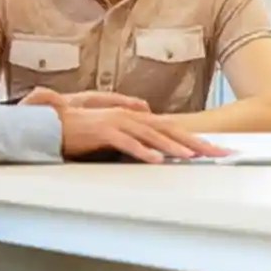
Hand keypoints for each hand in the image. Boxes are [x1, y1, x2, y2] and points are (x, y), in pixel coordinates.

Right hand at [24, 87, 229, 162]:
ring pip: (152, 136)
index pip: (172, 128)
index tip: (216, 149)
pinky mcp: (103, 132)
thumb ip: (128, 111)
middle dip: (197, 142)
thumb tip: (147, 110)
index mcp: (135, 115)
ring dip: (174, 147)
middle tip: (220, 153)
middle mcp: (131, 115)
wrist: (51, 120)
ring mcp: (118, 122)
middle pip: (170, 130)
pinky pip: (127, 143)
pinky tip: (158, 160)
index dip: (196, 138)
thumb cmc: (79, 123)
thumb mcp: (108, 117)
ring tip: (194, 157)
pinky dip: (144, 152)